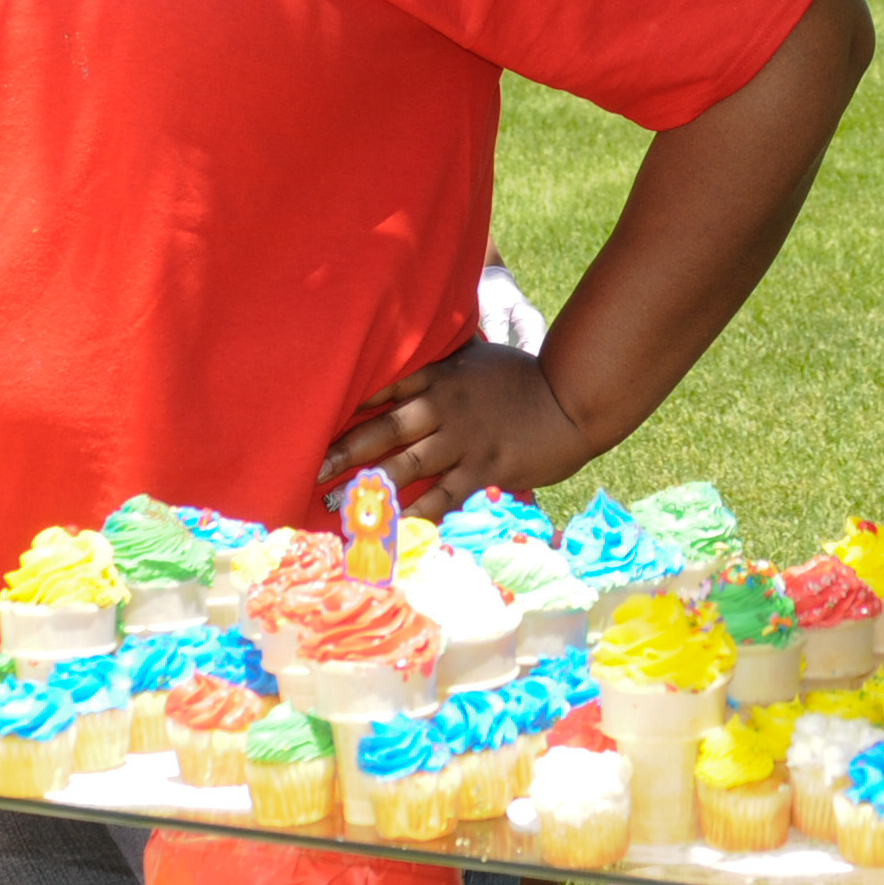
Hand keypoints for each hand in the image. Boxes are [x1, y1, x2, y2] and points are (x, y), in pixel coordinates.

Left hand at [316, 341, 593, 520]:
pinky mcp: (484, 468)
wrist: (572, 399)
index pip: (383, 387)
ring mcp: (463, 440)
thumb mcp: (477, 356)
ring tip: (335, 504)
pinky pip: (443, 495)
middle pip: (383, 429)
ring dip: (370, 486)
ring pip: (406, 464)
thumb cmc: (523, 377)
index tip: (312, 417)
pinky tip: (392, 528)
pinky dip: (417, 513)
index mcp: (439, 376)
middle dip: (344, 450)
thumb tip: (411, 356)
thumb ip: (443, 357)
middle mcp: (443, 407)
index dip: (347, 403)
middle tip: (310, 469)